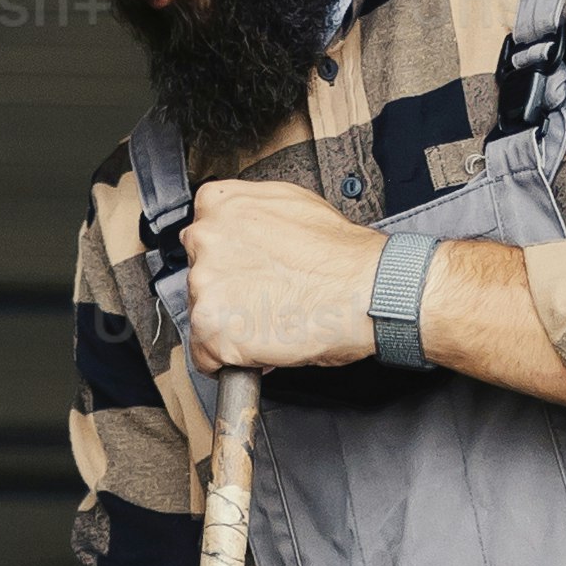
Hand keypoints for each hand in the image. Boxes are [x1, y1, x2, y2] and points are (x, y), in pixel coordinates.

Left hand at [180, 178, 384, 372]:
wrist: (366, 290)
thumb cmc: (342, 256)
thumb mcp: (293, 204)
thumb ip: (253, 215)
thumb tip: (245, 234)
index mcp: (220, 205)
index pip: (203, 240)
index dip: (229, 265)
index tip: (245, 276)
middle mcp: (205, 239)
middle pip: (200, 277)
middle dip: (228, 294)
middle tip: (264, 301)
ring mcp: (204, 284)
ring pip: (202, 316)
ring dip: (230, 325)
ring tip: (269, 323)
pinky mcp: (211, 328)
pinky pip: (205, 357)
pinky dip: (228, 361)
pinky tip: (258, 349)